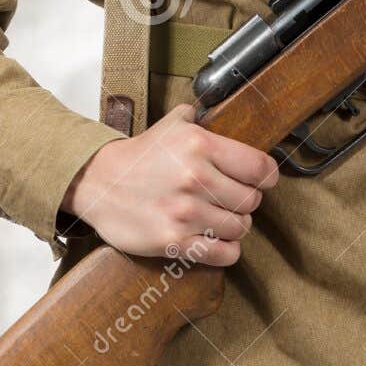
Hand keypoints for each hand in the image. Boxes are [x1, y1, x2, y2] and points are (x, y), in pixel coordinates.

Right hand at [61, 102, 279, 265]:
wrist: (98, 182)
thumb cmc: (139, 156)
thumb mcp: (171, 125)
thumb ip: (200, 117)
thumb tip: (223, 111)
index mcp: (200, 145)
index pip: (259, 167)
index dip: (267, 176)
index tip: (264, 180)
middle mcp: (195, 178)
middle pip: (252, 200)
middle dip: (246, 201)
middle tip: (233, 200)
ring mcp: (184, 212)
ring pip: (240, 228)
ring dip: (235, 226)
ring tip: (221, 219)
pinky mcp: (173, 241)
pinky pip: (223, 254)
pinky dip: (227, 250)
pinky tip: (219, 242)